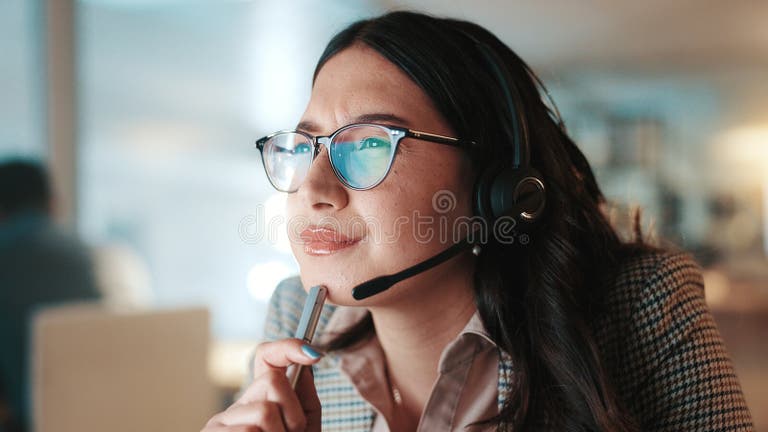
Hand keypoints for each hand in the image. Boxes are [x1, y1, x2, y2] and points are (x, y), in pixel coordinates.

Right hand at [202, 339, 322, 431]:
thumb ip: (305, 400)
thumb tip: (308, 361)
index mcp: (259, 402)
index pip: (267, 357)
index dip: (289, 347)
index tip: (315, 353)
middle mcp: (237, 407)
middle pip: (273, 380)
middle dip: (294, 412)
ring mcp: (220, 423)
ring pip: (264, 411)